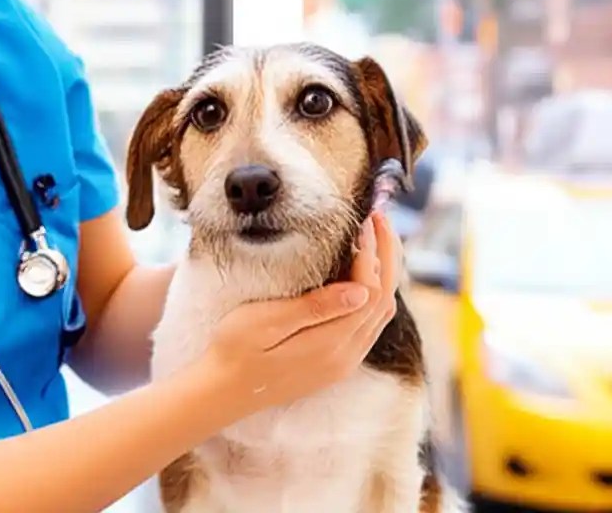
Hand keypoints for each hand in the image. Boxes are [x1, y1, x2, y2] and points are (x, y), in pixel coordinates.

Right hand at [199, 212, 401, 417]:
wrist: (222, 392)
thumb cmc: (235, 350)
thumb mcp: (266, 322)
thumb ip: (314, 308)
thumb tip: (360, 291)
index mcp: (331, 344)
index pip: (368, 291)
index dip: (372, 253)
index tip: (363, 222)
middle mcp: (346, 356)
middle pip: (384, 300)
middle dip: (388, 256)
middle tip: (380, 219)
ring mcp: (344, 362)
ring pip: (380, 313)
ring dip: (385, 273)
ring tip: (378, 238)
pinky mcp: (337, 362)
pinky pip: (369, 324)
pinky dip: (374, 293)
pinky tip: (362, 274)